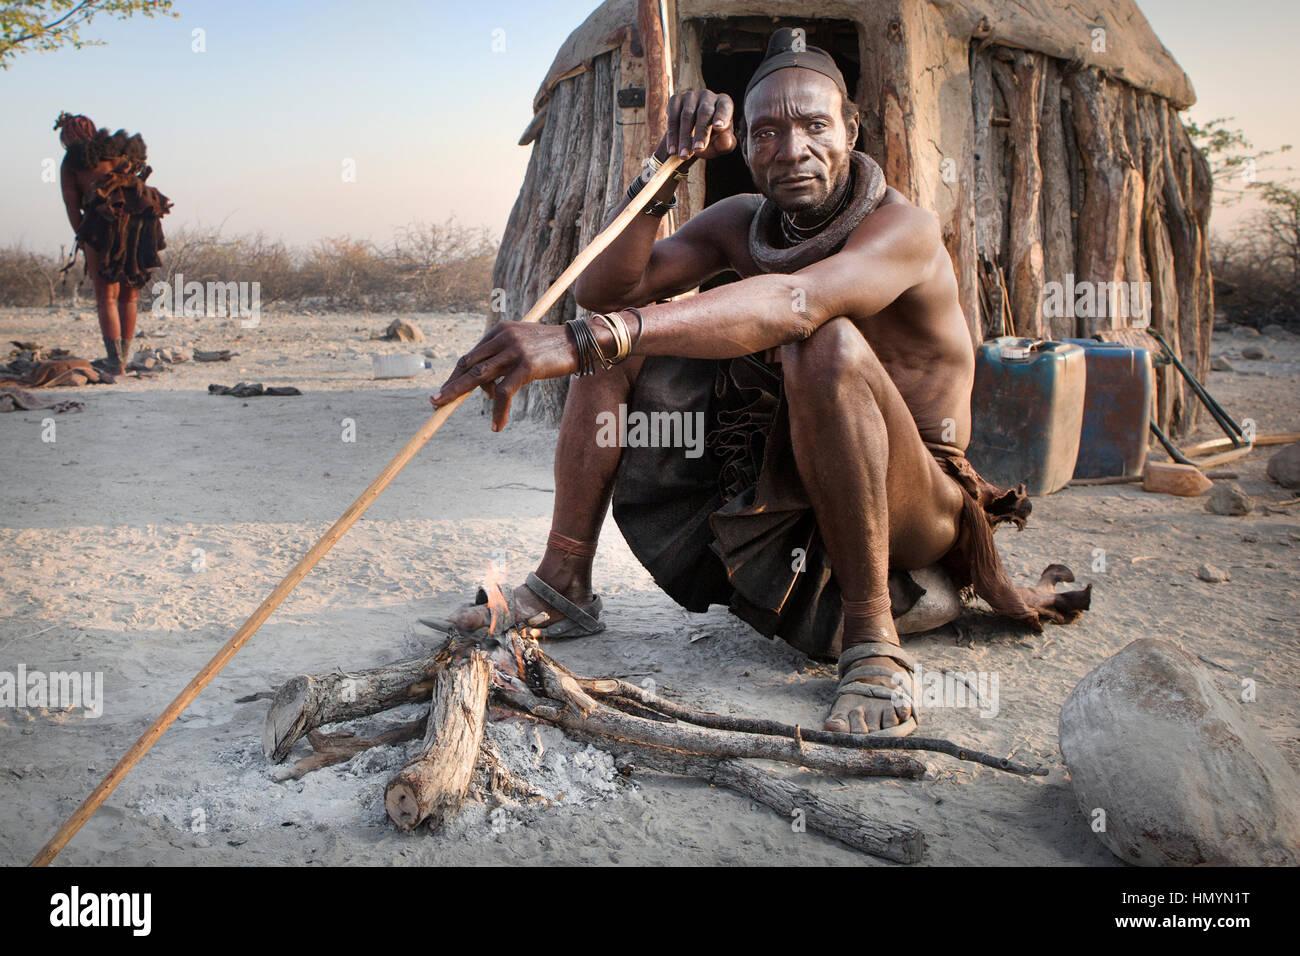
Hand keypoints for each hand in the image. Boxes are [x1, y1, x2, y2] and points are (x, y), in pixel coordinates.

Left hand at [431, 322, 578, 430]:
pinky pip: (504, 393)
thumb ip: (502, 359)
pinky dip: (498, 411)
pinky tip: (496, 425)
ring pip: (479, 378)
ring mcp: (514, 351)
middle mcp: (504, 338)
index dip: (457, 374)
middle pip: (468, 364)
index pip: (472, 354)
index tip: (446, 389)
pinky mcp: (526, 366)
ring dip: (457, 394)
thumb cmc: (551, 348)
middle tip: (435, 401)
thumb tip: (485, 387)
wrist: (580, 343)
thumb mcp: (523, 346)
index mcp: (500, 331)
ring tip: (443, 407)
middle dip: (450, 384)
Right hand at [660, 90, 736, 161]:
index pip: (724, 108)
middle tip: (698, 149)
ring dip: (684, 137)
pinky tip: (672, 149)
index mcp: (724, 103)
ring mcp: (690, 96)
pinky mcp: (675, 100)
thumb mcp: (721, 144)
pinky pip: (673, 117)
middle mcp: (708, 96)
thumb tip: (726, 141)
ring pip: (686, 116)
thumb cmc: (712, 138)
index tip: (719, 127)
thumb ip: (726, 144)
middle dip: (701, 133)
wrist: (691, 135)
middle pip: (704, 113)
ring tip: (684, 155)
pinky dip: (672, 135)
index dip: (722, 117)